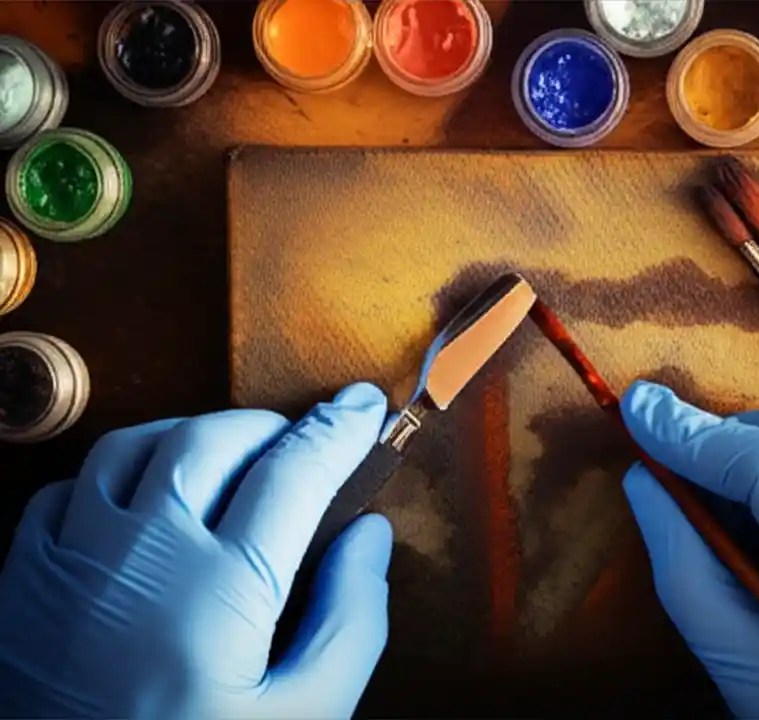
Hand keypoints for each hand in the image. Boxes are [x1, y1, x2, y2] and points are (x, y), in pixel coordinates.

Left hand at [0, 383, 390, 717]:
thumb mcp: (303, 718)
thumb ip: (350, 623)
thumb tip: (370, 537)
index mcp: (222, 591)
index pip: (294, 470)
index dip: (338, 429)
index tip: (365, 407)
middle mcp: (143, 554)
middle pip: (213, 438)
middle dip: (270, 426)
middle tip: (305, 444)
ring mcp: (73, 559)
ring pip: (134, 445)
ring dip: (194, 436)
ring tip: (232, 460)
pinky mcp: (24, 579)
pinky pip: (70, 488)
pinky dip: (120, 474)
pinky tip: (146, 504)